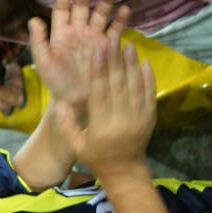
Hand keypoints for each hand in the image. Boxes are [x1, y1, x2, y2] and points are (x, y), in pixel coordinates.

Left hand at [29, 0, 128, 108]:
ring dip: (105, 2)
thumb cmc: (56, 83)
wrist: (75, 101)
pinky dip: (120, 19)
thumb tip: (33, 20)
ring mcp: (93, 37)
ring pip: (100, 13)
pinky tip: (124, 10)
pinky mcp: (107, 46)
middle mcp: (78, 31)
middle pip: (82, 6)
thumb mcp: (44, 63)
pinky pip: (115, 29)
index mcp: (61, 33)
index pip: (62, 9)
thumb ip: (38, 41)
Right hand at [56, 42, 155, 175]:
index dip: (98, 71)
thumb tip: (61, 103)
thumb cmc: (96, 157)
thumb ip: (66, 125)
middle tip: (111, 41)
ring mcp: (139, 118)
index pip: (99, 93)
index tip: (97, 52)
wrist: (125, 171)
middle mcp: (122, 120)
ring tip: (127, 45)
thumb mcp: (75, 146)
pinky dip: (147, 78)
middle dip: (114, 61)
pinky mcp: (150, 117)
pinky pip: (149, 94)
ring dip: (131, 64)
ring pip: (135, 86)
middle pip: (118, 85)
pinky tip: (144, 62)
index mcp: (101, 126)